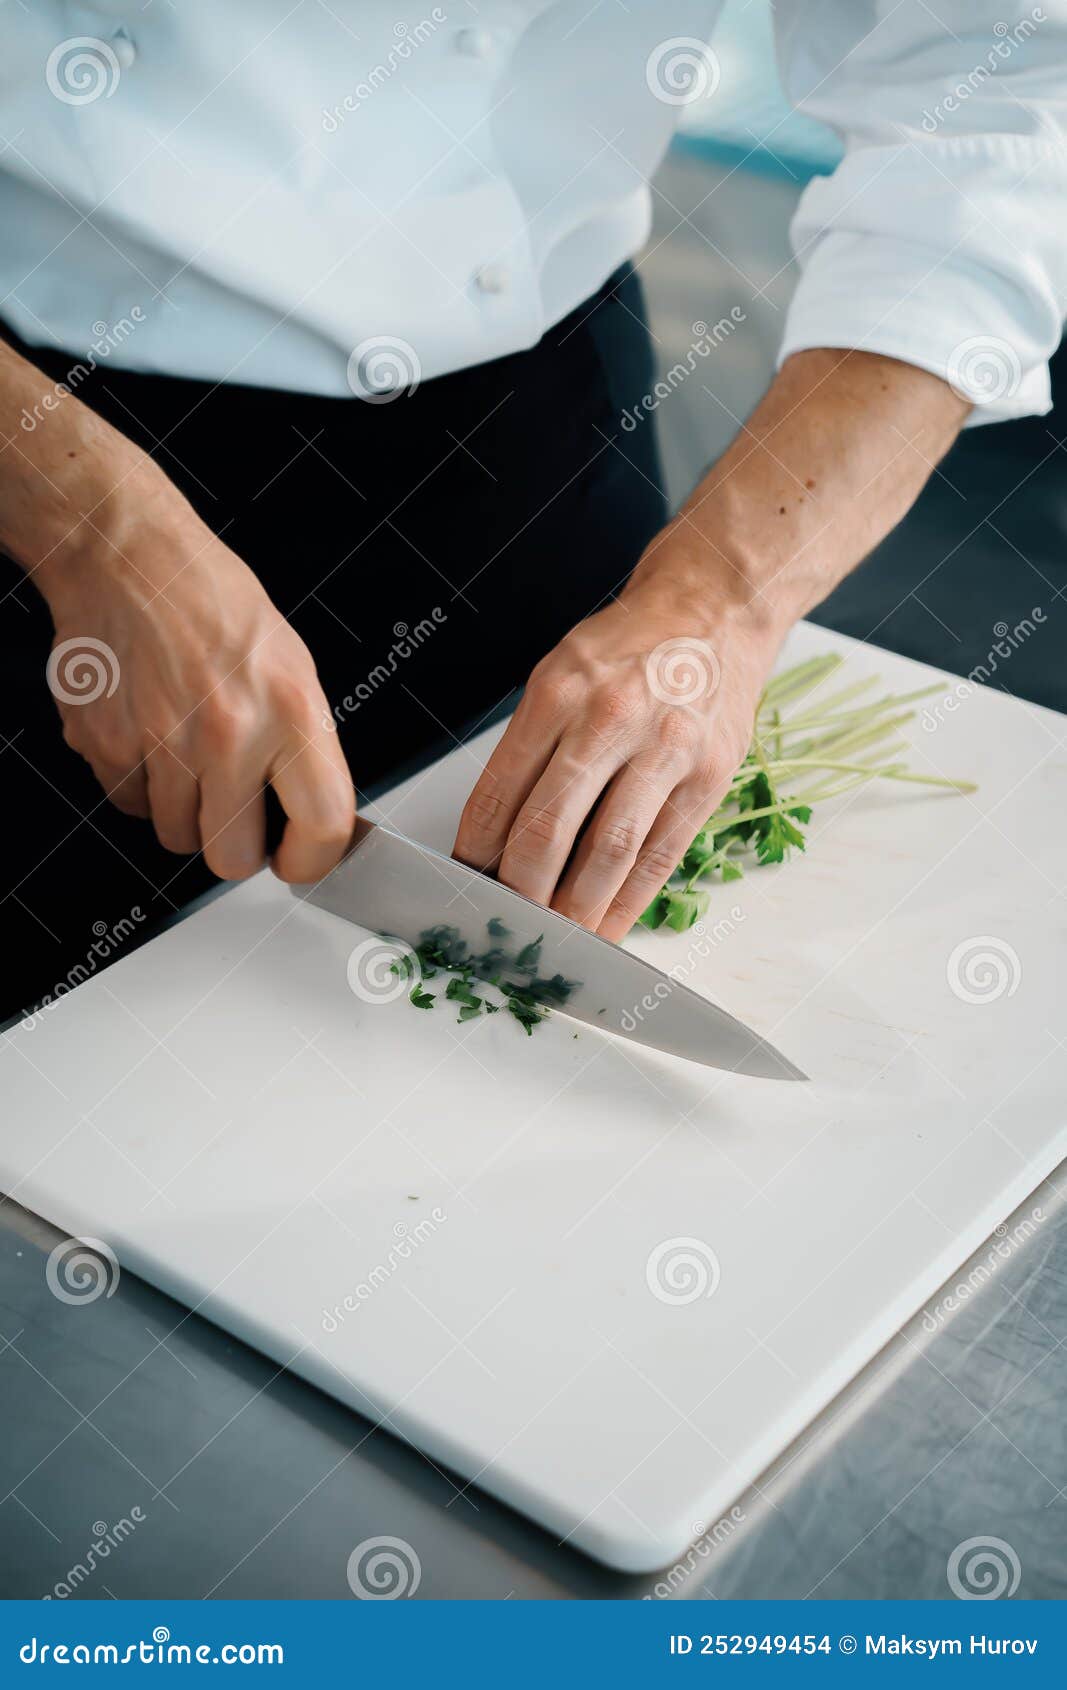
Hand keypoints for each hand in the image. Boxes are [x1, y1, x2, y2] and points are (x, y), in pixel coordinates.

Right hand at [38, 461, 354, 883]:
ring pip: (176, 835)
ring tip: (187, 751)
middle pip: (232, 857)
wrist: (129, 558)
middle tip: (234, 812)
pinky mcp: (107, 744)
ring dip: (184, 810)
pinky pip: (130, 806)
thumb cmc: (214, 606)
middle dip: (234, 846)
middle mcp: (230, 731)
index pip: (322, 824)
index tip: (297, 860)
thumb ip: (303, 747)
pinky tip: (149, 735)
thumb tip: (316, 819)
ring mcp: (162, 742)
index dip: (311, 860)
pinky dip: (140, 785)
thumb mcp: (292, 667)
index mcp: (292, 710)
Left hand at [454, 540, 781, 941]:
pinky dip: (630, 901)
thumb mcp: (561, 672)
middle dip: (521, 890)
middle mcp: (610, 719)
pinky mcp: (709, 775)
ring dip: (577, 909)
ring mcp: (666, 748)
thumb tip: (497, 835)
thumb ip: (530, 747)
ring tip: (555, 940)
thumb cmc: (627, 648)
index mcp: (558, 692)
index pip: (500, 791)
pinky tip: (608, 925)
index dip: (476, 850)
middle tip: (505, 924)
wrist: (715, 609)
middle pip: (550, 828)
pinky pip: (661, 853)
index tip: (466, 882)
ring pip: (609, 851)